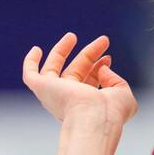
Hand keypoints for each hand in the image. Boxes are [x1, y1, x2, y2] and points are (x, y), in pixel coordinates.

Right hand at [22, 33, 137, 126]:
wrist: (95, 118)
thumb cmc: (111, 112)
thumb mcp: (123, 94)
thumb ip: (116, 80)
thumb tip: (103, 67)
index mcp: (86, 104)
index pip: (89, 81)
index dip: (98, 67)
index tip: (108, 57)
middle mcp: (69, 100)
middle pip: (75, 71)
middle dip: (89, 55)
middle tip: (104, 40)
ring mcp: (54, 93)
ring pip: (53, 68)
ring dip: (62, 50)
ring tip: (72, 36)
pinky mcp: (42, 88)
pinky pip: (30, 74)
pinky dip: (31, 62)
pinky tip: (36, 50)